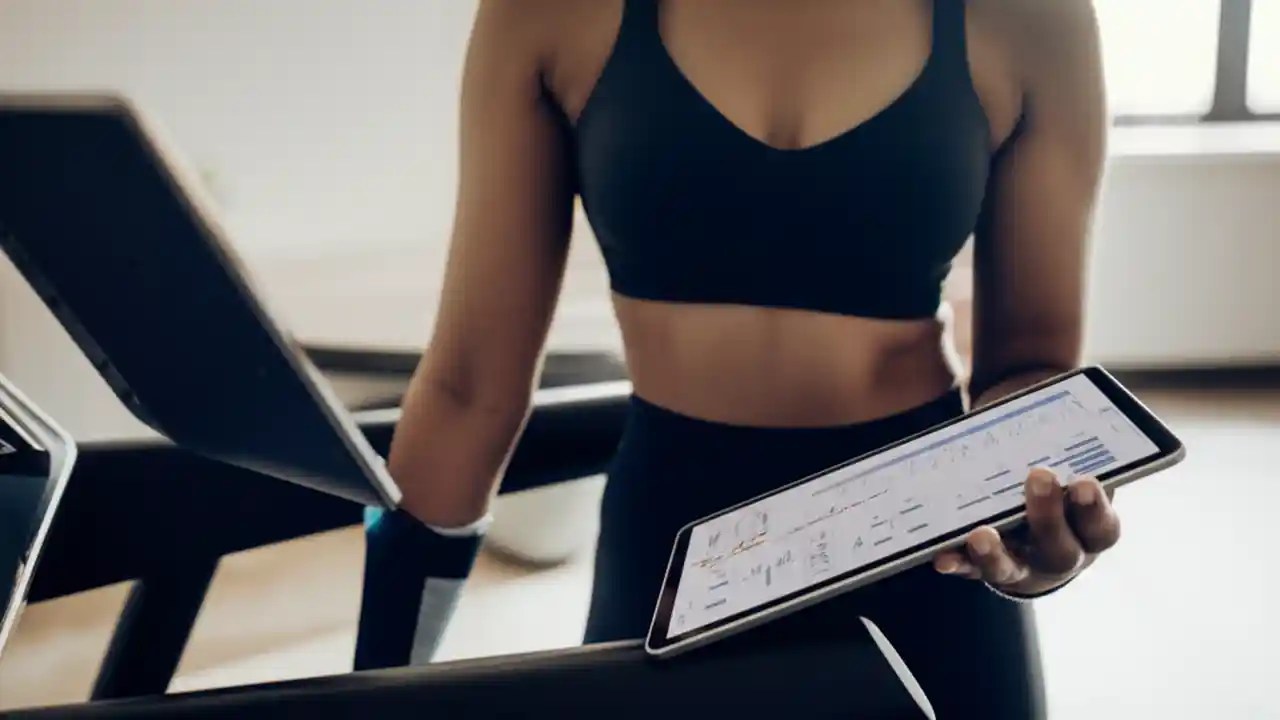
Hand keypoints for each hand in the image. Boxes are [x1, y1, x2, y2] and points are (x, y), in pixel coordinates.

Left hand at [932, 467, 1120, 595]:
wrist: (1038, 539)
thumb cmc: (1059, 490)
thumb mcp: (1071, 472)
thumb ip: (1062, 450)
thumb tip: (1036, 402)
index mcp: (1089, 532)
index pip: (1101, 527)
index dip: (1094, 508)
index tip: (1085, 481)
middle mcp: (1060, 557)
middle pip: (1059, 549)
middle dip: (1048, 515)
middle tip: (1039, 475)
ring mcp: (1022, 568)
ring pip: (1011, 569)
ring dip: (995, 553)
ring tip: (980, 534)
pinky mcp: (985, 569)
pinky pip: (970, 570)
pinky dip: (957, 563)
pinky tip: (942, 557)